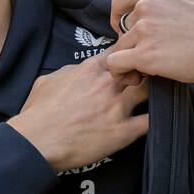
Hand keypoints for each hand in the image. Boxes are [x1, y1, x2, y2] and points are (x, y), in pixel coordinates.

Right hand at [8, 50, 148, 171]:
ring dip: (154, 92)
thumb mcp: (48, 80)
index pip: (120, 52)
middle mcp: (107, 85)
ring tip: (156, 96)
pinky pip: (150, 121)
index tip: (131, 61)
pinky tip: (157, 119)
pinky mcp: (123, 132)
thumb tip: (78, 70)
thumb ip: (69, 71)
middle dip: (146, 72)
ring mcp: (117, 108)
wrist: (36, 141)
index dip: (128, 56)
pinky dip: (156, 118)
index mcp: (90, 69)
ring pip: (150, 91)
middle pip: (141, 69)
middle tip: (148, 78)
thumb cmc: (37, 113)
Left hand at [106, 0, 193, 85]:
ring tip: (142, 71)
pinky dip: (121, 73)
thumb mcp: (182, 3)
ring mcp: (144, 29)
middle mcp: (146, 6)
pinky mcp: (144, 54)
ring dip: (126, 62)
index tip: (127, 33)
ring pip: (118, 49)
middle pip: (121, 31)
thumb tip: (138, 24)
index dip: (119, 21)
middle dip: (129, 46)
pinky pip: (115, 64)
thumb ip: (159, 7)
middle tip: (143, 60)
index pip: (118, 3)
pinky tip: (136, 78)